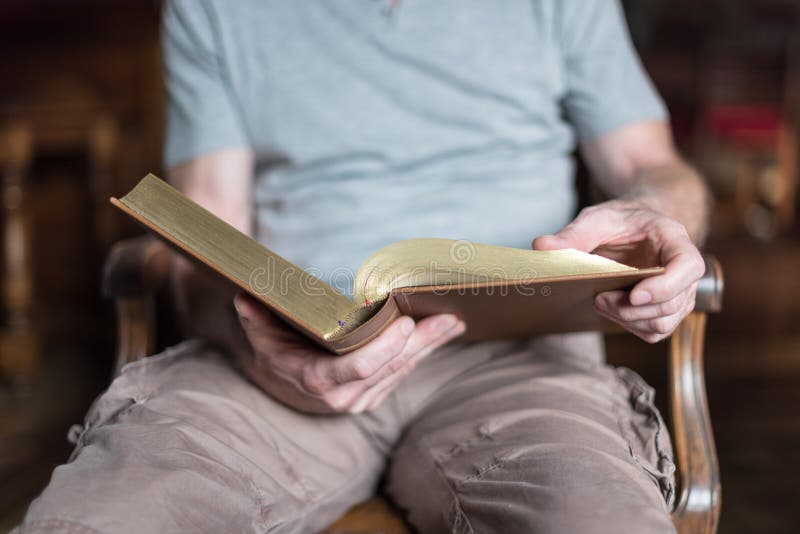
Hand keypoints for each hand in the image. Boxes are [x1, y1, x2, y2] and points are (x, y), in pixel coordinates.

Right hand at [232, 294, 465, 413]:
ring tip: (453, 323)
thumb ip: (254, 317)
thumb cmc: (272, 347)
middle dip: (421, 342)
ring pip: (402, 370)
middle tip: (448, 320)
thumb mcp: (259, 332)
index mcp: (316, 380)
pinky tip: (440, 335)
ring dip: (429, 346)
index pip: (357, 368)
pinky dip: (422, 353)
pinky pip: (402, 373)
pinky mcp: (374, 395)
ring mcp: (362, 399)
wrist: (278, 380)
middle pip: (390, 367)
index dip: (383, 349)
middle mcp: (343, 396)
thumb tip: (246, 299)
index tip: (404, 323)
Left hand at [532, 200, 704, 342]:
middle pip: (674, 302)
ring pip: (665, 322)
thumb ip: (572, 234)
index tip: (635, 294)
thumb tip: (541, 247)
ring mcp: (678, 292)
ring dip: (630, 320)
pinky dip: (631, 326)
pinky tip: (610, 309)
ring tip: (601, 301)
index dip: (666, 285)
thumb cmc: (620, 220)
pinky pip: (655, 331)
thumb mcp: (596, 218)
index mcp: (674, 239)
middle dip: (634, 308)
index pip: (689, 265)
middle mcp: (683, 270)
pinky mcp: (665, 309)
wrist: (633, 226)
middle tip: (600, 298)